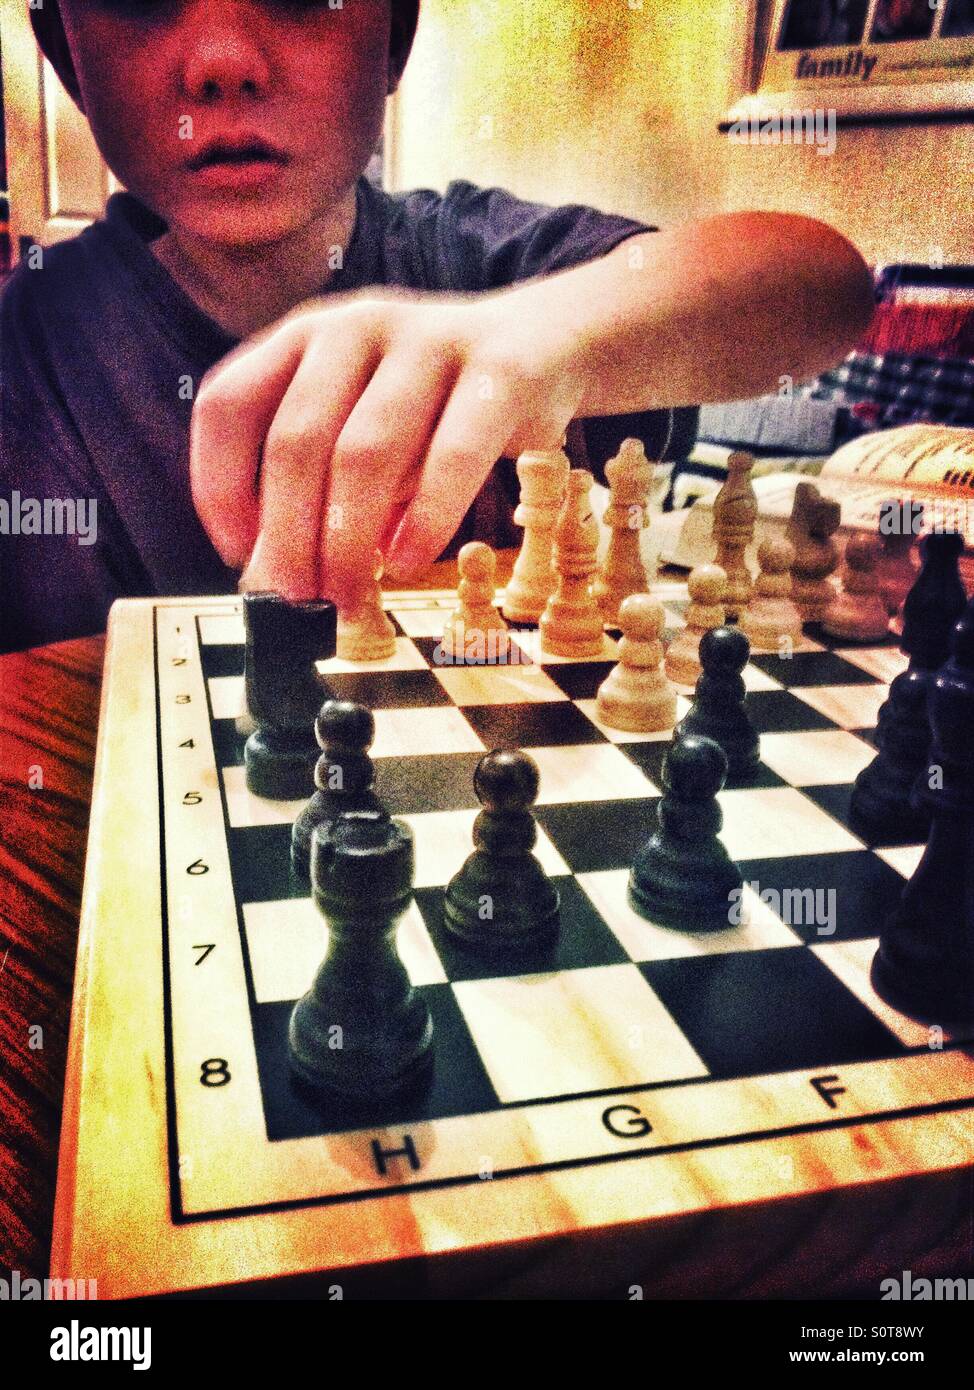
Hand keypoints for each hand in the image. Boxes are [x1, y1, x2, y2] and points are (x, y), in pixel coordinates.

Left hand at [189, 286, 587, 607]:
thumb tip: (273, 579)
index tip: (239, 554)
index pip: (230, 405)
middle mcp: (355, 328)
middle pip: (296, 441)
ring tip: (347, 596)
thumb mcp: (363, 430)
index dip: (219, 485)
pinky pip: (451, 456)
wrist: (547, 347)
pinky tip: (406, 562)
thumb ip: (319, 488)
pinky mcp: (498, 372)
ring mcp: (428, 343)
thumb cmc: (436, 408)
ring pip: (365, 453)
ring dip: (348, 540)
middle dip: (287, 535)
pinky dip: (424, 520)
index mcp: (305, 338)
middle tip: (293, 600)